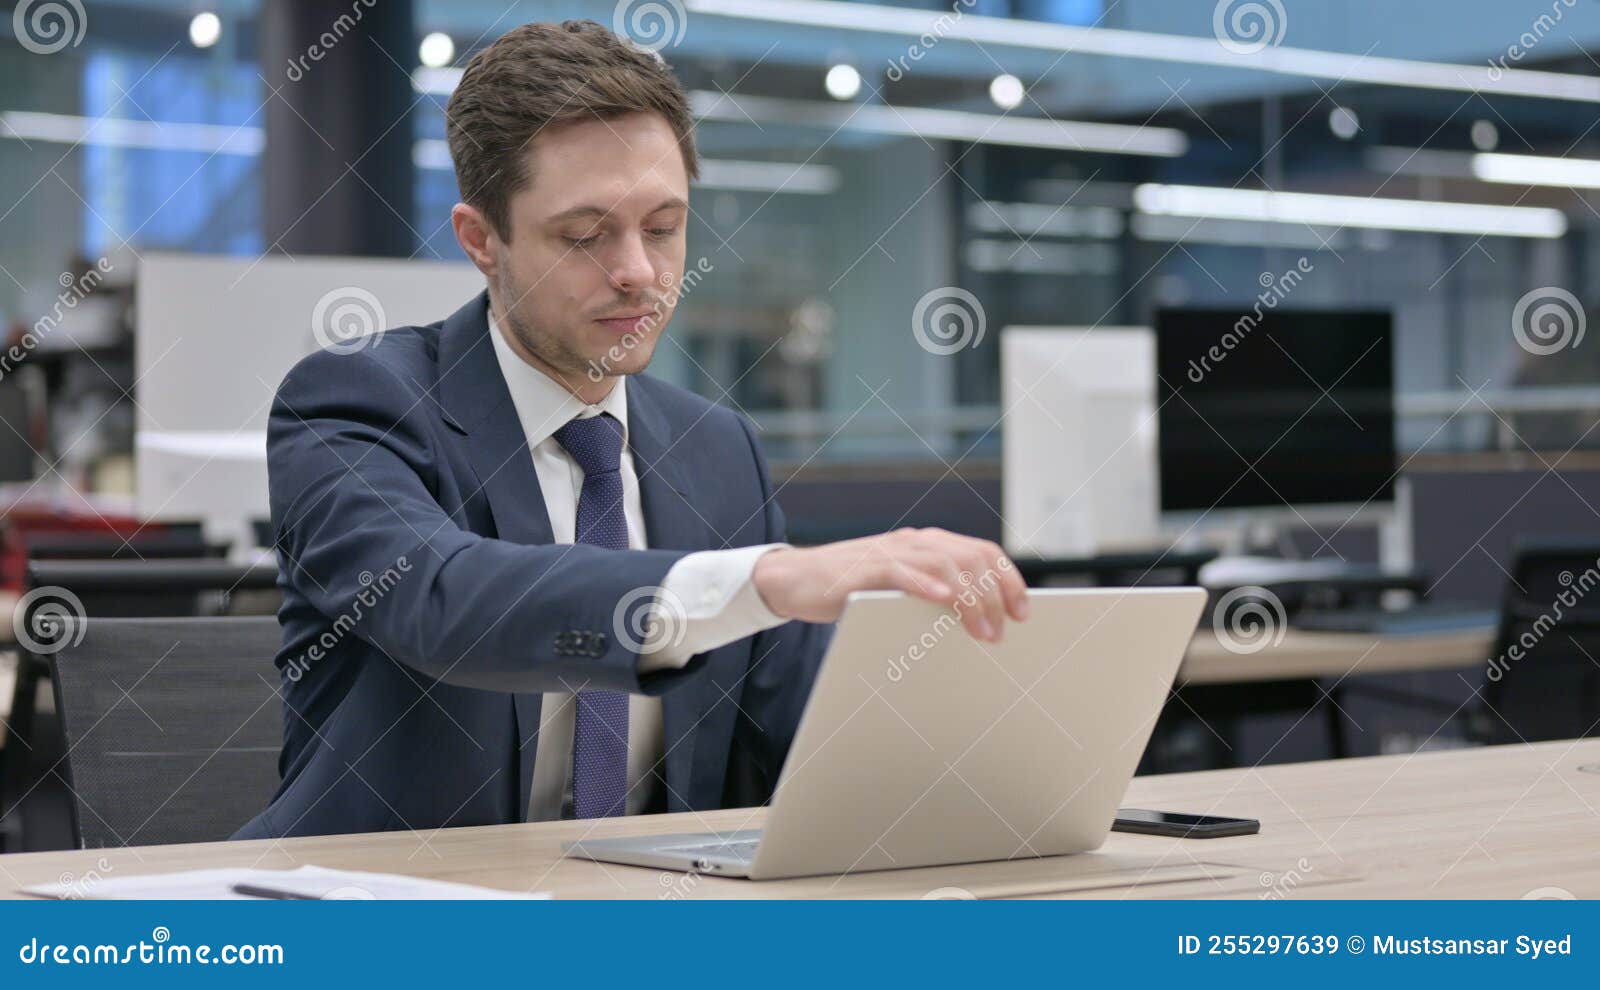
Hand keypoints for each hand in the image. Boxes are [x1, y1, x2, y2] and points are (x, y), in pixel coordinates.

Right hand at [751, 528, 1028, 640]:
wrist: (795, 579)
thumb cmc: (852, 589)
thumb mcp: (901, 588)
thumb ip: (933, 593)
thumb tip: (977, 621)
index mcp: (927, 545)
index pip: (982, 551)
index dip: (1009, 580)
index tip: (1023, 612)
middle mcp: (913, 543)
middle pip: (971, 558)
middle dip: (995, 595)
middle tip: (1002, 630)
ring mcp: (890, 553)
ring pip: (944, 564)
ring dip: (970, 599)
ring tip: (981, 631)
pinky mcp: (864, 569)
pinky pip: (901, 572)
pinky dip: (926, 585)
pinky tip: (944, 601)